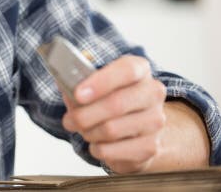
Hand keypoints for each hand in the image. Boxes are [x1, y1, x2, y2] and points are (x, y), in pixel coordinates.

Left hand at [61, 55, 166, 173]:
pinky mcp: (151, 146)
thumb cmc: (111, 98)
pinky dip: (97, 149)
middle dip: (84, 114)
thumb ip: (80, 77)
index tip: (78, 94)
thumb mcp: (96, 81)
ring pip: (112, 129)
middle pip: (116, 104)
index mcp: (140, 69)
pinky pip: (114, 150)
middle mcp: (152, 93)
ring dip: (89, 132)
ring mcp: (155, 120)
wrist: (138, 128)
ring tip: (83, 131)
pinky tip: (96, 144)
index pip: (127, 70)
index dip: (101, 82)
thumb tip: (66, 81)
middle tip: (69, 120)